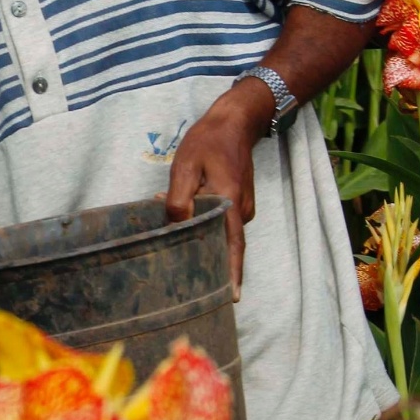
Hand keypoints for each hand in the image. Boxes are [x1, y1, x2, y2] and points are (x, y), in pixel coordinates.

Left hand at [164, 80, 271, 300]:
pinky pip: (221, 221)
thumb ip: (179, 198)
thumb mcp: (184, 166)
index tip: (232, 297)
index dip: (231, 273)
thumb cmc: (208, 142)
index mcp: (230, 203)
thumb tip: (176, 225)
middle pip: (227, 245)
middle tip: (195, 289)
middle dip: (213, 267)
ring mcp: (242, 207)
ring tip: (179, 255)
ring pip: (221, 232)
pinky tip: (183, 223)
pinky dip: (205, 226)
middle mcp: (241, 210)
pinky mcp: (238, 202)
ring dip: (202, 240)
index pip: (232, 246)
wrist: (234, 121)